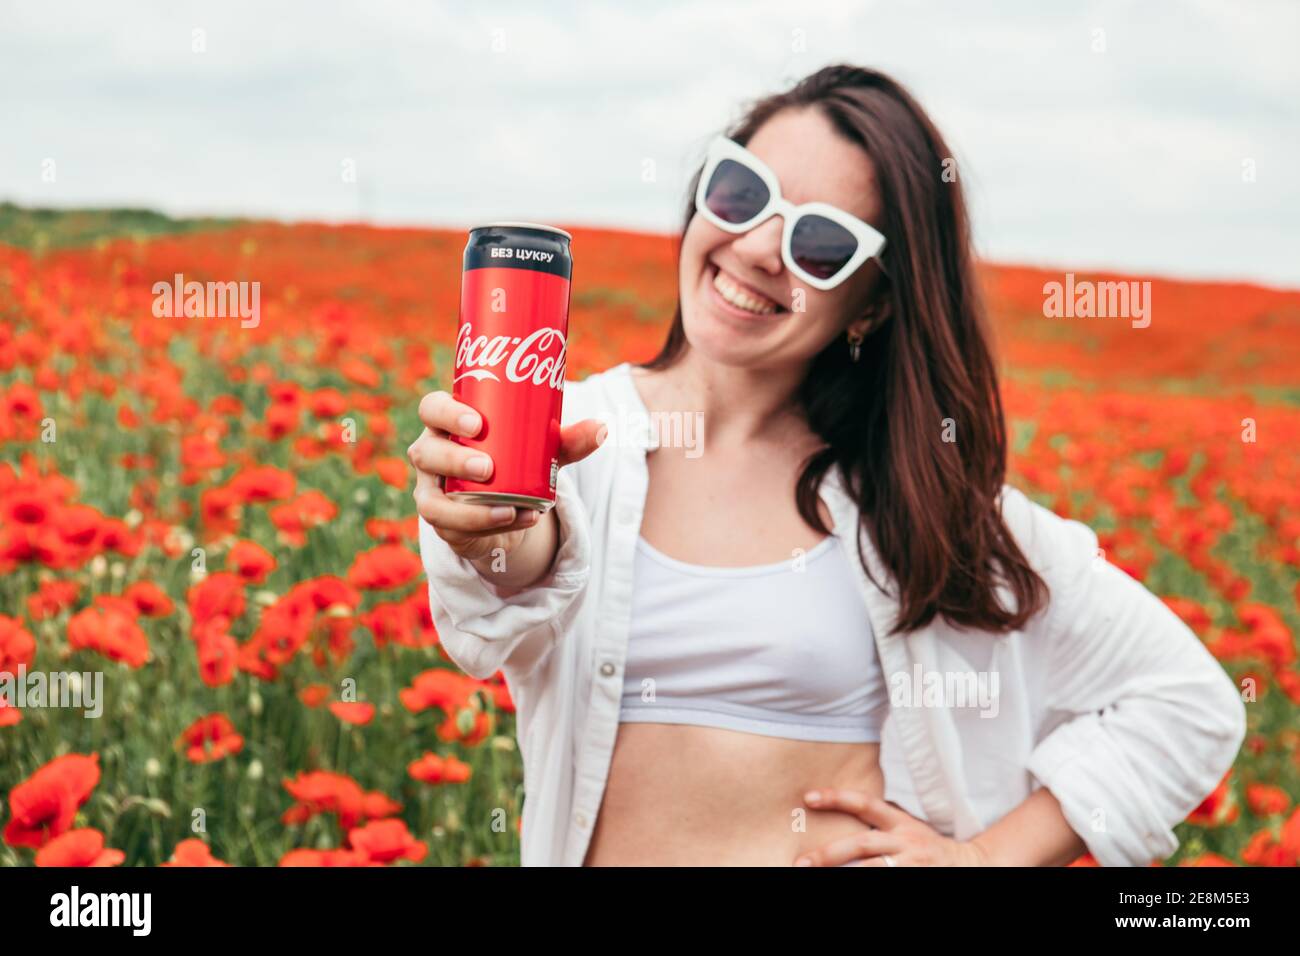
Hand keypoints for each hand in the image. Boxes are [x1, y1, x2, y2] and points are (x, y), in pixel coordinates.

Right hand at [407, 390, 606, 561]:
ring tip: (507, 507)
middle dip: (454, 459)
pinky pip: (450, 527)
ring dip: (466, 506)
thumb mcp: (542, 450)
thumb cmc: (517, 460)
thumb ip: (569, 440)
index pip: (432, 408)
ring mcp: (431, 490)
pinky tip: (512, 519)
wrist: (506, 504)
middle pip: (424, 452)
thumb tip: (601, 428)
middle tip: (488, 467)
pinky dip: (482, 525)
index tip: (478, 423)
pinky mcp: (441, 521)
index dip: (446, 413)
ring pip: (430, 499)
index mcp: (448, 423)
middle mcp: (432, 453)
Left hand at [793, 789, 992, 866]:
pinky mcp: (918, 880)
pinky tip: (847, 887)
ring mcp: (913, 864)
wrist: (973, 864)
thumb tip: (834, 828)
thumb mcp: (907, 829)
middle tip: (801, 861)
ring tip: (817, 877)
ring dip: (846, 873)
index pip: (866, 803)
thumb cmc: (928, 849)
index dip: (837, 797)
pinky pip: (890, 883)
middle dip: (830, 853)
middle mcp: (906, 841)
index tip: (808, 797)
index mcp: (901, 823)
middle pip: (862, 843)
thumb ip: (878, 826)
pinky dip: (865, 884)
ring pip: (873, 869)